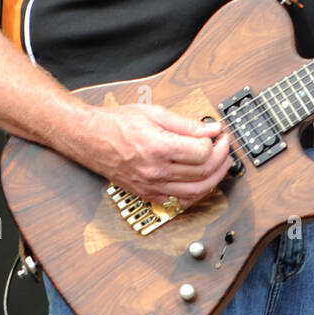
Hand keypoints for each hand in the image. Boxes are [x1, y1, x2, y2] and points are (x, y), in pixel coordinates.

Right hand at [74, 102, 232, 205]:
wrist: (89, 138)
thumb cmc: (117, 123)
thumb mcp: (154, 113)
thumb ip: (187, 124)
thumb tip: (212, 128)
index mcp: (158, 147)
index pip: (202, 152)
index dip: (215, 142)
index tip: (218, 134)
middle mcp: (156, 170)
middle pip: (203, 172)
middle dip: (221, 158)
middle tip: (224, 146)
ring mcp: (151, 186)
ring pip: (196, 191)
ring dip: (215, 178)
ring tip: (220, 164)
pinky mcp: (147, 194)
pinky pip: (180, 201)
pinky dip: (196, 193)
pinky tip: (202, 180)